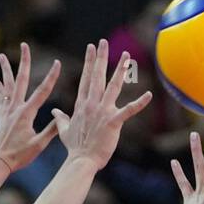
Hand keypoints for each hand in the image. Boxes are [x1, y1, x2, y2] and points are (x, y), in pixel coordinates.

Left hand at [0, 42, 62, 170]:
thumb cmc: (19, 155)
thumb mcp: (39, 144)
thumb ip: (51, 130)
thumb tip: (62, 117)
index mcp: (26, 114)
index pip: (42, 91)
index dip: (51, 77)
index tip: (57, 63)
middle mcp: (15, 108)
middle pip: (21, 80)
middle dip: (24, 62)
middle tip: (25, 46)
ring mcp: (7, 110)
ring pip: (7, 85)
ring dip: (6, 70)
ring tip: (1, 55)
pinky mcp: (2, 115)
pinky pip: (1, 97)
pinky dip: (0, 88)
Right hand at [50, 39, 151, 169]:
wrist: (81, 161)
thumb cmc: (75, 148)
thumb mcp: (64, 130)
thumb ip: (60, 119)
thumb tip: (53, 112)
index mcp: (81, 105)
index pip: (85, 79)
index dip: (89, 62)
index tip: (91, 48)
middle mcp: (91, 104)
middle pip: (97, 76)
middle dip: (100, 58)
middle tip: (103, 42)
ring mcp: (102, 112)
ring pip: (113, 86)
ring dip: (120, 71)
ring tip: (127, 56)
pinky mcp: (113, 122)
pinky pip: (128, 110)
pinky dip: (139, 103)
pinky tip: (149, 95)